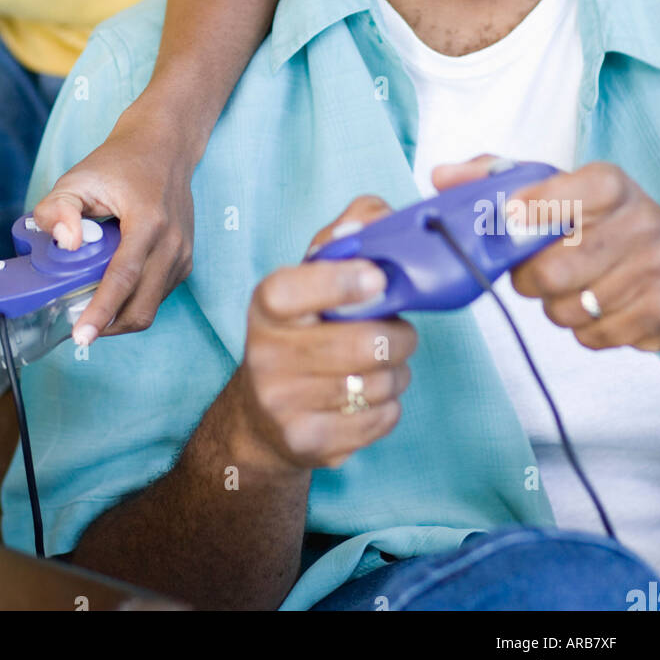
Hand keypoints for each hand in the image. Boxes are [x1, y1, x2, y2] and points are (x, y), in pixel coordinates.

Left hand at [32, 104, 194, 341]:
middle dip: (107, 325)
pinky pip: (156, 296)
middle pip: (141, 307)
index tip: (80, 337)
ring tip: (89, 305)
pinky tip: (111, 289)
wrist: (165, 147)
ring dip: (119, 316)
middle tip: (76, 327)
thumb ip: (59, 208)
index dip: (100, 311)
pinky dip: (132, 302)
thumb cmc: (119, 162)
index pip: (123, 278)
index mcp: (148, 221)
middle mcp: (173, 242)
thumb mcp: (78, 177)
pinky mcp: (185, 261)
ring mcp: (183, 254)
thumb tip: (66, 244)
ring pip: (150, 308)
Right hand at [236, 196, 416, 471]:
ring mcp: (282, 402)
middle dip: (399, 336)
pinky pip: (378, 419)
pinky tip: (371, 397)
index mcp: (266, 305)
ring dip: (397, 372)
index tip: (377, 278)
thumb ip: (348, 234)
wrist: (261, 415)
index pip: (292, 290)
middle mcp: (265, 353)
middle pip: (362, 345)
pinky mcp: (306, 442)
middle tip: (398, 331)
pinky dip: (389, 406)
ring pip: (377, 384)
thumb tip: (379, 218)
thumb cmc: (301, 331)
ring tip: (383, 365)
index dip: (339, 283)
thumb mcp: (312, 275)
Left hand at [432, 155, 659, 352]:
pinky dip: (585, 327)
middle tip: (537, 266)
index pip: (556, 196)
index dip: (527, 211)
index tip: (510, 217)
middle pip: (548, 273)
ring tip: (575, 282)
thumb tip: (441, 177)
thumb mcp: (561, 184)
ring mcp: (653, 274)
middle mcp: (637, 226)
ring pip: (565, 311)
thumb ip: (498, 177)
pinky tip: (600, 302)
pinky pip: (592, 338)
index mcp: (608, 186)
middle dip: (530, 277)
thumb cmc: (601, 218)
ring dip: (556, 304)